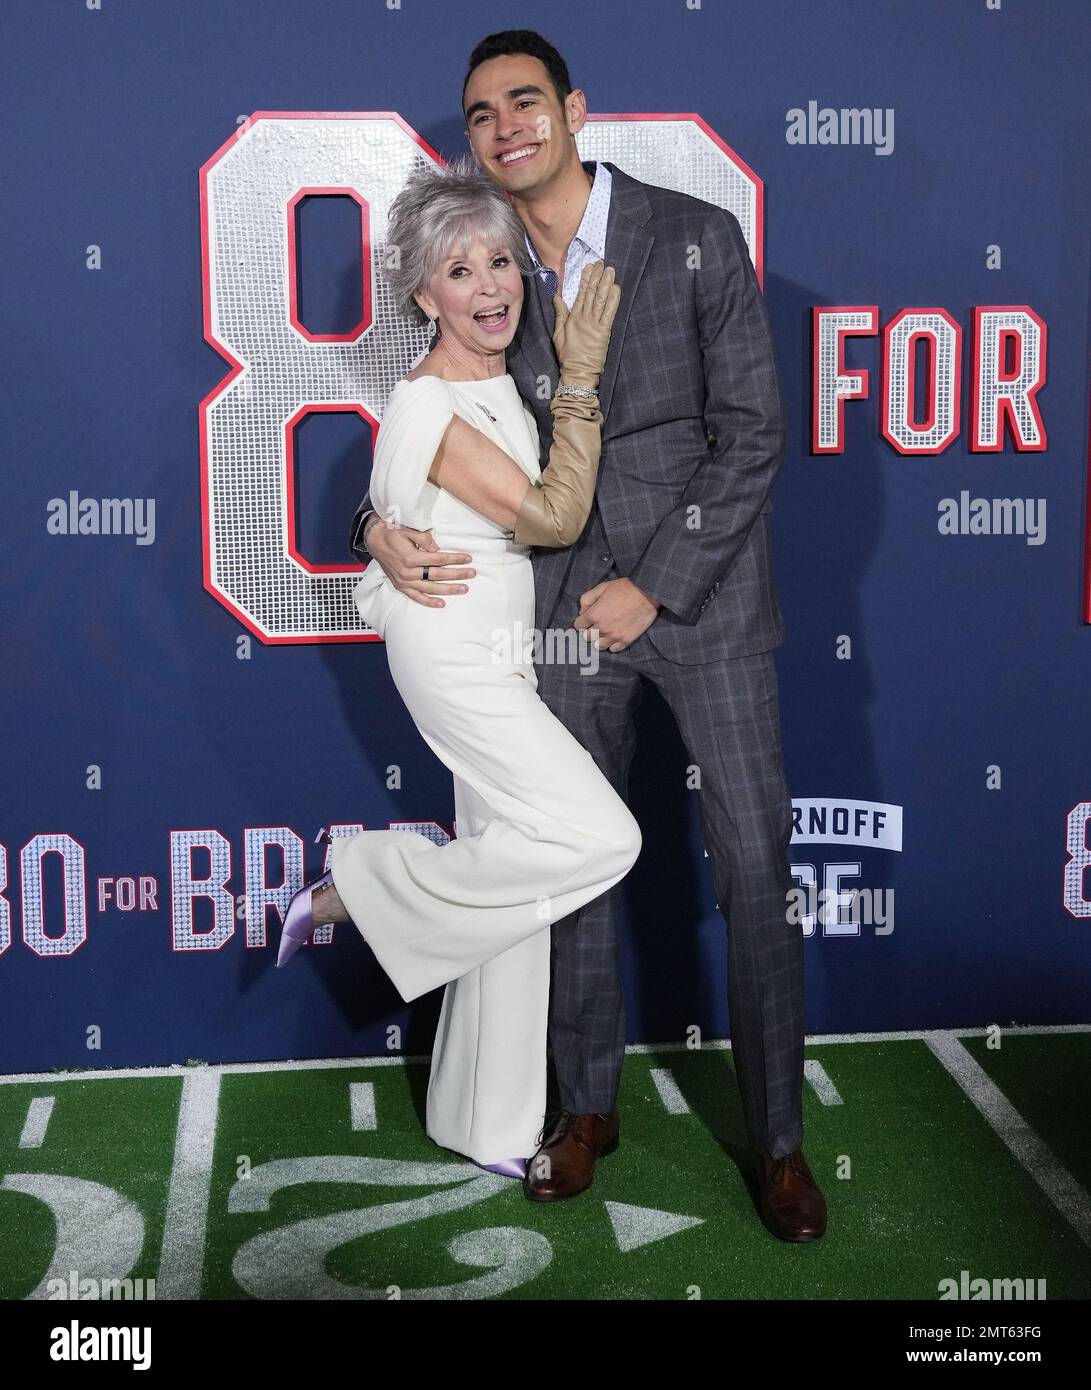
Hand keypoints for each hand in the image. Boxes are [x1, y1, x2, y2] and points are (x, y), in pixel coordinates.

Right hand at [365, 518, 474, 608]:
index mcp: (410, 557)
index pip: (438, 559)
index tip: (468, 558)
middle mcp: (407, 572)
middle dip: (456, 574)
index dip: (454, 559)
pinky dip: (429, 602)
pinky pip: (416, 597)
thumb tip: (436, 548)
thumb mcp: (407, 530)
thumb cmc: (392, 533)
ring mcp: (404, 581)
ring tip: (464, 589)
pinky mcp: (400, 586)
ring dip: (448, 589)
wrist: (374, 541)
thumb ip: (423, 538)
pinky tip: (442, 603)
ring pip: (430, 588)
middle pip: (437, 575)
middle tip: (472, 574)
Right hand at [551, 259, 620, 386]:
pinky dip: (613, 300)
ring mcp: (595, 324)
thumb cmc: (567, 355)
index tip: (590, 266)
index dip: (586, 279)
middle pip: (592, 293)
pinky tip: (616, 288)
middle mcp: (584, 318)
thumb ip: (559, 314)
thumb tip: (556, 296)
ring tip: (610, 270)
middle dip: (597, 277)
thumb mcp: (558, 333)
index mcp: (573, 317)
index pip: (581, 293)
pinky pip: (610, 312)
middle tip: (602, 263)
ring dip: (606, 283)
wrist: (578, 371)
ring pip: (601, 299)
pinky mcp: (604, 332)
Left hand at [573, 577, 660, 651]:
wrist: (647, 593)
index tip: (586, 619)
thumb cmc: (624, 588)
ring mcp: (614, 636)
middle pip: (587, 637)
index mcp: (594, 614)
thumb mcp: (601, 587)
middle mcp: (602, 628)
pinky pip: (614, 649)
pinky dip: (612, 644)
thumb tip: (582, 612)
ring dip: (599, 640)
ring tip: (605, 633)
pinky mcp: (626, 640)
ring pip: (598, 646)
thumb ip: (587, 599)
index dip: (582, 621)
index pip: (578, 625)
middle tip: (596, 625)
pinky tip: (615, 637)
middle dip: (589, 631)